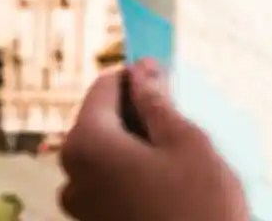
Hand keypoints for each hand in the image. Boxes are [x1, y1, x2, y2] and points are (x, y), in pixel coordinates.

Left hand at [58, 58, 248, 220]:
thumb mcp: (185, 140)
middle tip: (181, 122)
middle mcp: (71, 172)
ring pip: (105, 150)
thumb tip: (142, 69)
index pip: (105, 86)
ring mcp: (79, 202)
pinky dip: (132, 170)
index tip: (170, 81)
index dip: (139, 77)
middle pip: (101, 119)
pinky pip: (107, 179)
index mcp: (88, 143)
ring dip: (137, 142)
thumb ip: (156, 101)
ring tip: (178, 155)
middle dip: (137, 112)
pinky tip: (167, 181)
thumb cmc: (200, 202)